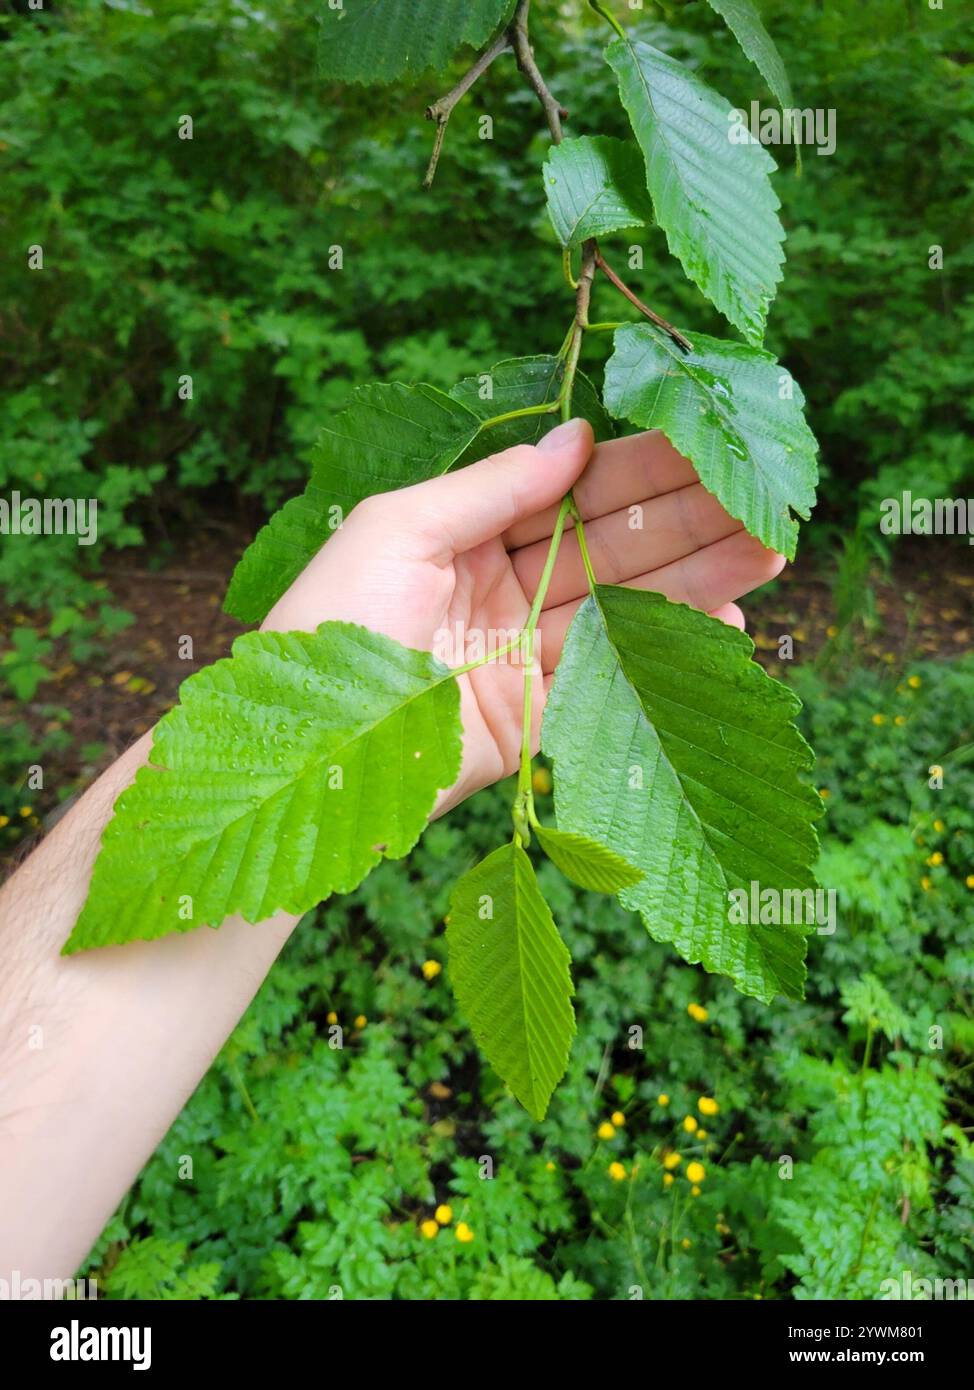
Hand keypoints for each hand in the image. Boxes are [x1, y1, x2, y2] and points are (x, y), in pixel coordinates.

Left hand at [264, 417, 784, 813]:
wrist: (301, 755)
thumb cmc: (330, 624)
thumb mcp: (399, 528)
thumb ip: (491, 485)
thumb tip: (577, 436)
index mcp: (466, 533)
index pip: (570, 491)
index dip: (638, 467)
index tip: (706, 442)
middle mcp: (504, 588)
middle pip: (610, 545)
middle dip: (688, 520)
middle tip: (762, 498)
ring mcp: (523, 654)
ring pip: (626, 607)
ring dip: (700, 579)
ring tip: (770, 548)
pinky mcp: (538, 719)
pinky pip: (617, 678)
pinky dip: (673, 654)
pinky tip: (729, 623)